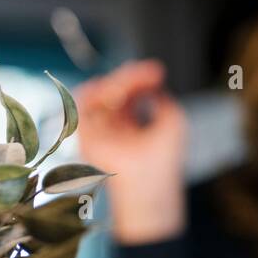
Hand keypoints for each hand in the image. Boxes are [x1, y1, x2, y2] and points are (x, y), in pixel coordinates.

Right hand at [77, 59, 187, 243]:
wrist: (150, 185)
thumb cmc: (164, 160)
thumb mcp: (174, 122)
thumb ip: (162, 98)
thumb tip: (154, 82)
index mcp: (132, 126)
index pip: (131, 94)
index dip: (142, 79)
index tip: (157, 72)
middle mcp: (113, 127)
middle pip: (115, 90)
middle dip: (131, 77)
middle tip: (149, 73)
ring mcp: (99, 132)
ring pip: (99, 94)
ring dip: (116, 83)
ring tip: (132, 82)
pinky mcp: (85, 136)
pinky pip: (84, 105)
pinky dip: (97, 93)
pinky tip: (116, 91)